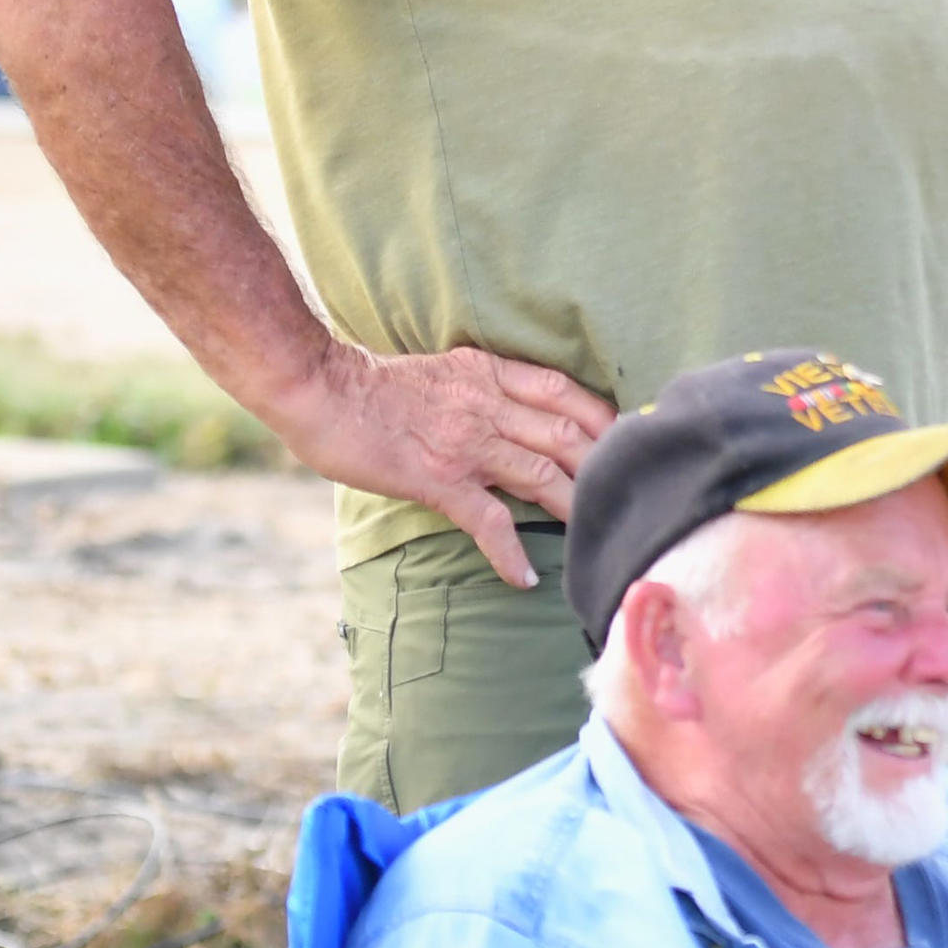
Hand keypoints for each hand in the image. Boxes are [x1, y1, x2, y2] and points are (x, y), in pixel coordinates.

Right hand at [273, 339, 613, 590]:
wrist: (317, 386)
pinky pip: (487, 519)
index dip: (601, 416)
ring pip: (541, 474)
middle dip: (604, 465)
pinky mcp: (437, 478)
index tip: (625, 439)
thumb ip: (477, 387)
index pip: (563, 390)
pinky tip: (524, 577)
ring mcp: (465, 442)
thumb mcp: (439, 370)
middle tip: (629, 493)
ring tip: (596, 536)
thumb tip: (504, 414)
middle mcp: (485, 404)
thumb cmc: (367, 384)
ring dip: (575, 507)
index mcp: (486, 373)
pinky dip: (509, 552)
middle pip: (566, 434)